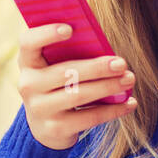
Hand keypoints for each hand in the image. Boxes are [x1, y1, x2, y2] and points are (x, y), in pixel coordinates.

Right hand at [17, 23, 136, 149]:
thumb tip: (104, 46)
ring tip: (129, 79)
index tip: (70, 29)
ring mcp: (39, 109)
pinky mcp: (55, 128)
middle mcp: (28, 84)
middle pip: (64, 72)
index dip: (46, 33)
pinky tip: (129, 103)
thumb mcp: (56, 66)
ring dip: (108, 87)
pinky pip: (88, 117)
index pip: (28, 42)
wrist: (45, 126)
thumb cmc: (58, 83)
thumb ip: (71, 52)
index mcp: (27, 61)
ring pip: (78, 95)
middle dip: (97, 67)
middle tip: (121, 63)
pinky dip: (112, 110)